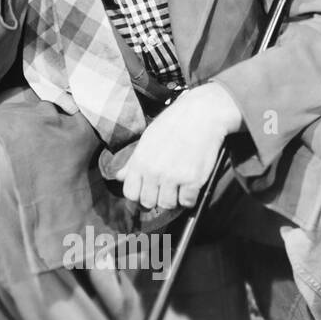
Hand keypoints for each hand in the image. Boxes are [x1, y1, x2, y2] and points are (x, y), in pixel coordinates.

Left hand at [115, 83, 242, 210]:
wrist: (201, 114)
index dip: (137, 196)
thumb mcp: (147, 139)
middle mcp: (153, 171)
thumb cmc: (173, 124)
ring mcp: (173, 177)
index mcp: (140, 161)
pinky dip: (189, 198)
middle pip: (147, 202)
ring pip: (167, 205)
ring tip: (178, 187)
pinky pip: (187, 202)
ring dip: (173, 200)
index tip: (146, 194)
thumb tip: (119, 177)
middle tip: (164, 191)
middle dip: (155, 200)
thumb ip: (133, 161)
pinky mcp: (193, 180)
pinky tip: (190, 186)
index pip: (130, 193)